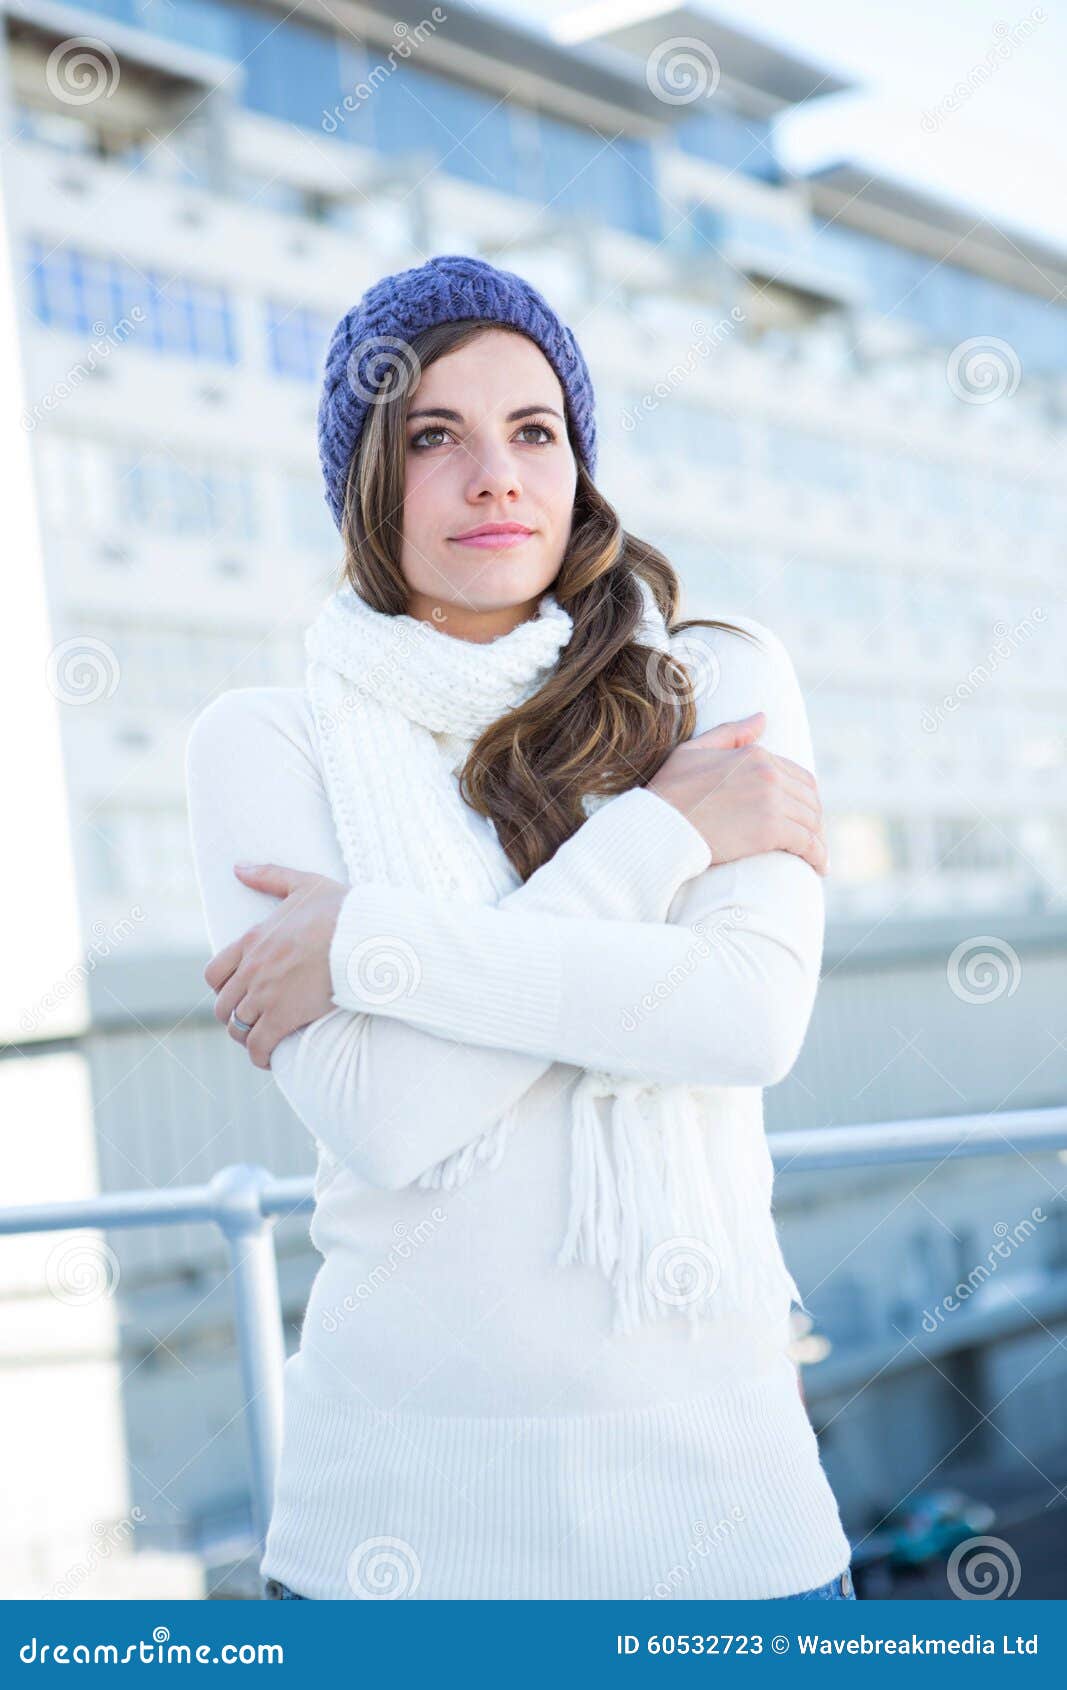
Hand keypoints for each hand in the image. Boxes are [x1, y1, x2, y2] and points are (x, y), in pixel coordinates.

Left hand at [203, 864, 347, 1067]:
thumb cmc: (341, 910)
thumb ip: (269, 875)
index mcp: (252, 940)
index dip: (222, 988)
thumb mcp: (304, 884)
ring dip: (246, 1037)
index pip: (214, 973)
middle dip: (235, 1016)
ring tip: (262, 1042)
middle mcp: (251, 969)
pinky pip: (258, 1045)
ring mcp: (265, 994)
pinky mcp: (283, 1016)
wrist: (363, 937)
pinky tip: (269, 1059)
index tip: (238, 994)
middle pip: (223, 1005)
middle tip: (254, 1022)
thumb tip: (238, 867)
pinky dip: (260, 1056)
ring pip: (237, 1027)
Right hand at [647, 712, 828, 875]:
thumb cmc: (668, 792)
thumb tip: (762, 718)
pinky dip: (818, 856)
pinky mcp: (770, 830)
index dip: (804, 800)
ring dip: (818, 841)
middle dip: (814, 821)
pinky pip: (807, 843)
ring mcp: (771, 801)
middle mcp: (769, 774)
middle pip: (810, 799)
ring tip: (817, 857)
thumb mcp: (694, 751)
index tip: (803, 818)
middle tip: (813, 841)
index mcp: (756, 755)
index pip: (799, 777)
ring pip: (811, 821)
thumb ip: (730, 734)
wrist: (658, 825)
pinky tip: (820, 867)